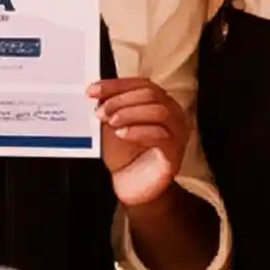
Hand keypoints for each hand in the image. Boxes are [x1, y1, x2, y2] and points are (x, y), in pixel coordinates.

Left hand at [88, 78, 189, 206]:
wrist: (132, 185)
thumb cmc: (125, 152)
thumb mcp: (113, 124)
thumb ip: (110, 107)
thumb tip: (96, 92)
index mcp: (159, 101)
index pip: (140, 84)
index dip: (115, 85)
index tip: (92, 91)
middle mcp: (173, 113)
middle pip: (151, 94)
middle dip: (121, 100)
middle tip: (101, 111)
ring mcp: (177, 133)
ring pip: (159, 111)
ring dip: (130, 113)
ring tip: (111, 122)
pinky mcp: (175, 153)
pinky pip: (162, 135)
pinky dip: (139, 131)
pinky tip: (122, 134)